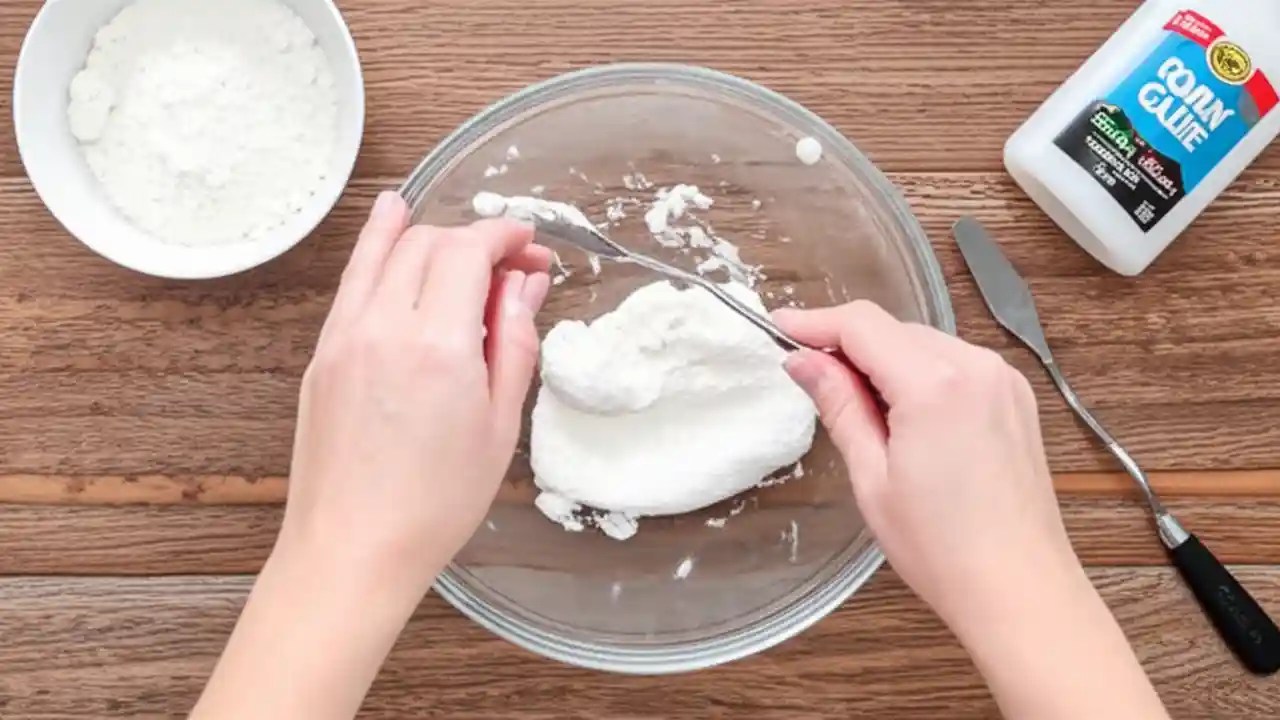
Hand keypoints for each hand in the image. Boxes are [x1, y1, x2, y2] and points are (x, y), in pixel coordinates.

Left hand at [282, 191, 551, 598]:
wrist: (353, 550)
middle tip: (510, 265)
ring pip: (384, 251)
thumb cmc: (433, 504)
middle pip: (429, 242)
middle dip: (474, 238)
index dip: (505, 236)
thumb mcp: (499, 427)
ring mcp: (345, 337)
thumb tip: (523, 288)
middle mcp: (385, 327)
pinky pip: (353, 281)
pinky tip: (390, 226)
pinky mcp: (323, 355)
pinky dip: (376, 247)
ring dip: (424, 230)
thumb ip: (513, 345)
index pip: (470, 251)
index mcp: (438, 346)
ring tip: (449, 223)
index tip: (529, 246)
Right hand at [773, 301, 1077, 629]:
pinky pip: (955, 364)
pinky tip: (902, 415)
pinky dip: (920, 373)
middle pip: (894, 329)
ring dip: (884, 360)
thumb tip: (804, 362)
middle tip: (809, 379)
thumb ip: (839, 406)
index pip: (863, 325)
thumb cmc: (944, 548)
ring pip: (924, 343)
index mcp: (936, 385)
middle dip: (848, 345)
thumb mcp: (871, 477)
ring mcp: (1003, 380)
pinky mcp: (1015, 398)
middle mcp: (977, 367)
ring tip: (857, 409)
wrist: (1020, 589)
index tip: (780, 328)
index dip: (815, 322)